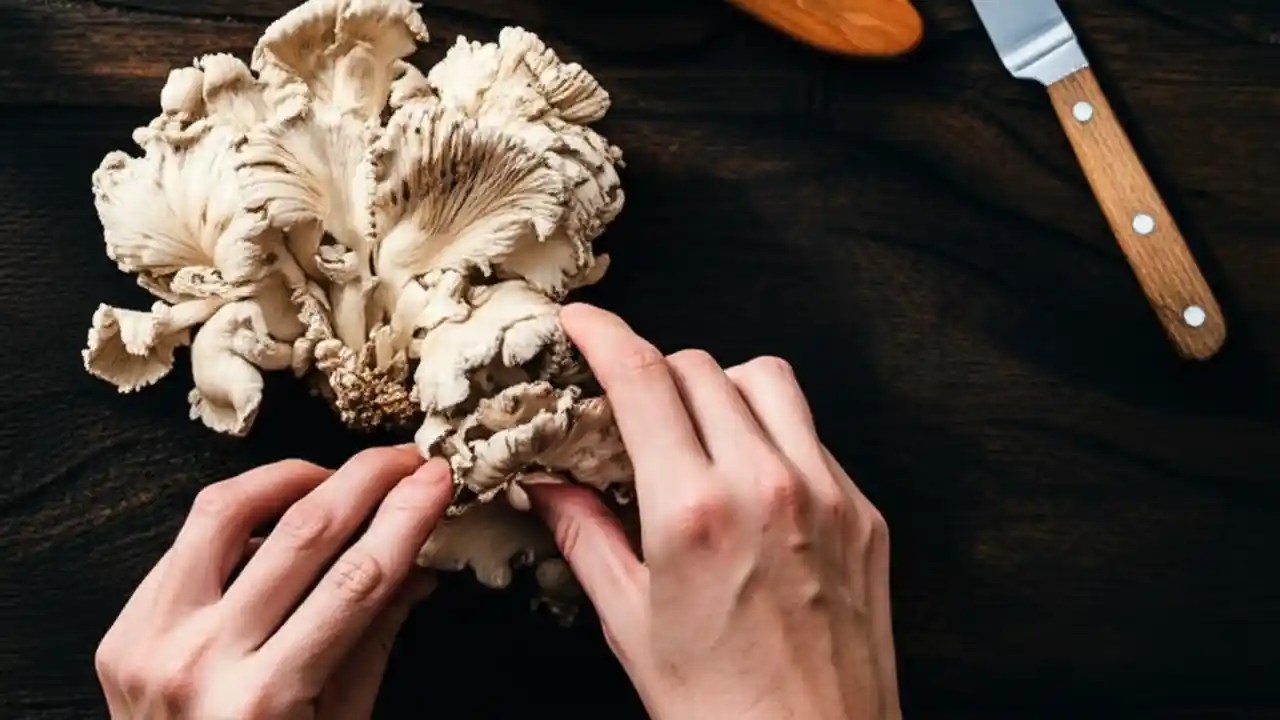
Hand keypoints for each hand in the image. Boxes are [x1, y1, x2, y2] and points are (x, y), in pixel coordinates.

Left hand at [94, 447, 452, 718]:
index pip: (356, 581)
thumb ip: (374, 636)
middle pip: (300, 534)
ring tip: (337, 476)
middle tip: (405, 457)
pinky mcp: (122, 632)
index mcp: (265, 702)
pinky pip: (186, 545)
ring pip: (225, 512)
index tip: (438, 478)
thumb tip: (420, 559)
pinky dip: (239, 519)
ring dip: (293, 477)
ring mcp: (150, 643)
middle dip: (365, 479)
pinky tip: (276, 519)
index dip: (405, 518)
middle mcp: (200, 664)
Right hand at [527, 304, 900, 719]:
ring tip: (697, 430)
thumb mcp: (630, 621)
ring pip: (768, 380)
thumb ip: (583, 535)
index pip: (643, 379)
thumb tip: (544, 484)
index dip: (605, 335)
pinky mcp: (864, 514)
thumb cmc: (717, 707)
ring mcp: (827, 495)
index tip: (583, 325)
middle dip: (654, 370)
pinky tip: (751, 480)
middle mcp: (767, 485)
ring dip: (721, 385)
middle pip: (701, 366)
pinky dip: (773, 434)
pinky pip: (812, 436)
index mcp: (696, 511)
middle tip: (630, 403)